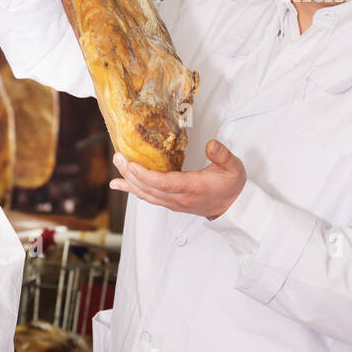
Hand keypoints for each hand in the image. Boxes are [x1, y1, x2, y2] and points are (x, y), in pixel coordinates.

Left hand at [110, 140, 246, 219]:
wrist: (232, 207)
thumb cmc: (231, 187)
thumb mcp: (233, 168)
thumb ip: (223, 155)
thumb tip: (212, 144)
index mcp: (193, 188)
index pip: (165, 184)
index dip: (146, 176)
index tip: (132, 165)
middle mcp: (179, 198)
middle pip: (149, 188)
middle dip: (131, 174)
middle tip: (118, 158)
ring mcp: (173, 202)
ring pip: (146, 194)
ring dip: (129, 181)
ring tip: (117, 166)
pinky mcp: (169, 202)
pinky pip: (148, 196)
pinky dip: (132, 189)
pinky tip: (119, 184)